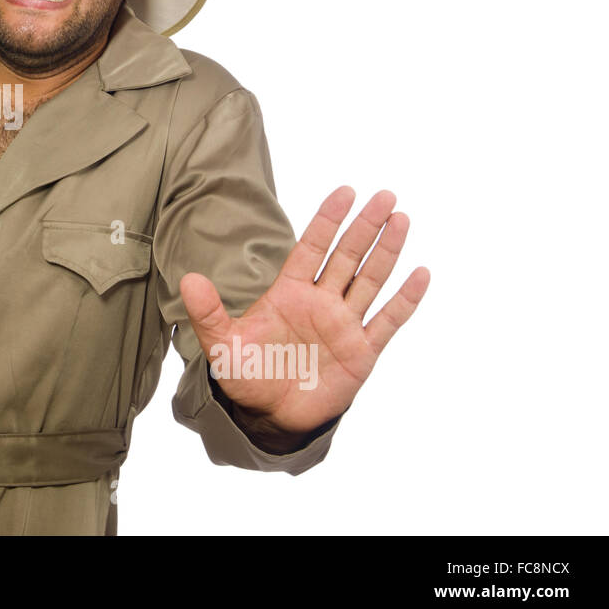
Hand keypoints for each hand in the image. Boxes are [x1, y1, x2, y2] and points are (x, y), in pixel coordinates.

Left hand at [179, 186, 429, 439]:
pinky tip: (420, 274)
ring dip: (386, 252)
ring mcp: (343, 325)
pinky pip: (388, 321)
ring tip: (401, 219)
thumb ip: (207, 312)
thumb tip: (187, 279)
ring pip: (369, 280)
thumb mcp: (221, 345)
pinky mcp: (361, 352)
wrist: (269, 416)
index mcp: (289, 293)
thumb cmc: (246, 375)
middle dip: (365, 226)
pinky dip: (405, 299)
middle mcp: (320, 302)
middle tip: (384, 195)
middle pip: (346, 256)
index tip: (345, 192)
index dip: (327, 220)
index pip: (312, 248)